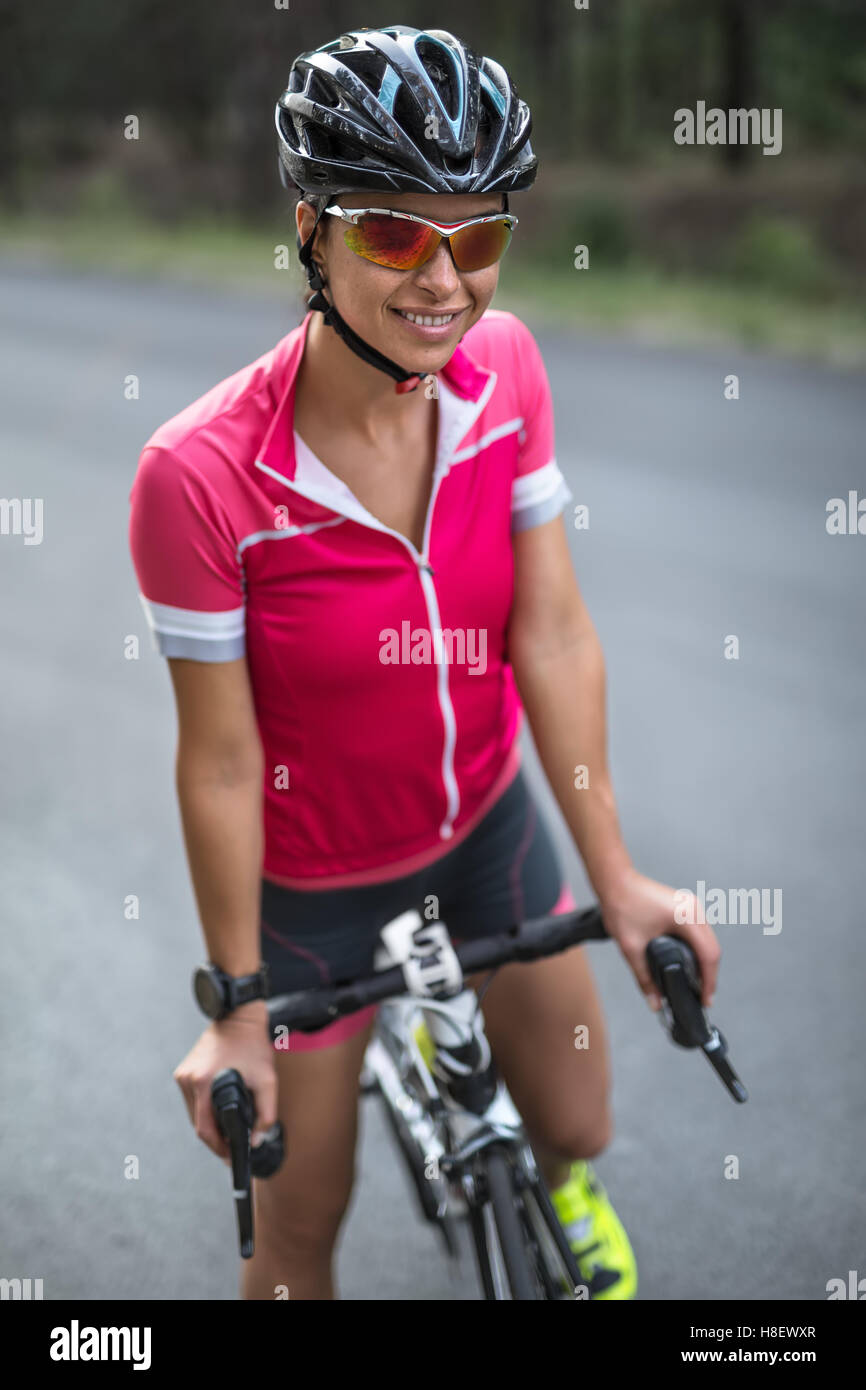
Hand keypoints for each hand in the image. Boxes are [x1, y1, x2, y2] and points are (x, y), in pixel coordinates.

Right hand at [173, 1001, 277, 1161]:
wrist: (238, 1016)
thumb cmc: (253, 1046)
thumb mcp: (268, 1081)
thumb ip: (266, 1114)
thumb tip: (256, 1141)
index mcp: (203, 1083)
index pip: (204, 1130)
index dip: (218, 1148)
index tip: (231, 1157)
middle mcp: (188, 1080)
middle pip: (198, 1124)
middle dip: (215, 1138)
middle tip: (232, 1147)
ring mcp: (183, 1075)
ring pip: (194, 1113)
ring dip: (209, 1124)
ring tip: (227, 1131)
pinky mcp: (184, 1071)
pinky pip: (193, 1100)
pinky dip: (205, 1109)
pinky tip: (218, 1112)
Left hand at [600, 869, 720, 1011]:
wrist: (614, 881)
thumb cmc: (622, 905)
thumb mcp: (632, 948)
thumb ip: (644, 978)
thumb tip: (655, 1003)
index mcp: (687, 917)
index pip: (709, 955)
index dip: (709, 981)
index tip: (705, 1000)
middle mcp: (695, 910)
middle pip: (713, 949)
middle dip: (709, 975)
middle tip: (701, 997)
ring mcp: (692, 906)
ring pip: (708, 940)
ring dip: (704, 962)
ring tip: (697, 984)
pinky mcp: (685, 906)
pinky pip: (699, 932)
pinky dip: (698, 949)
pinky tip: (690, 962)